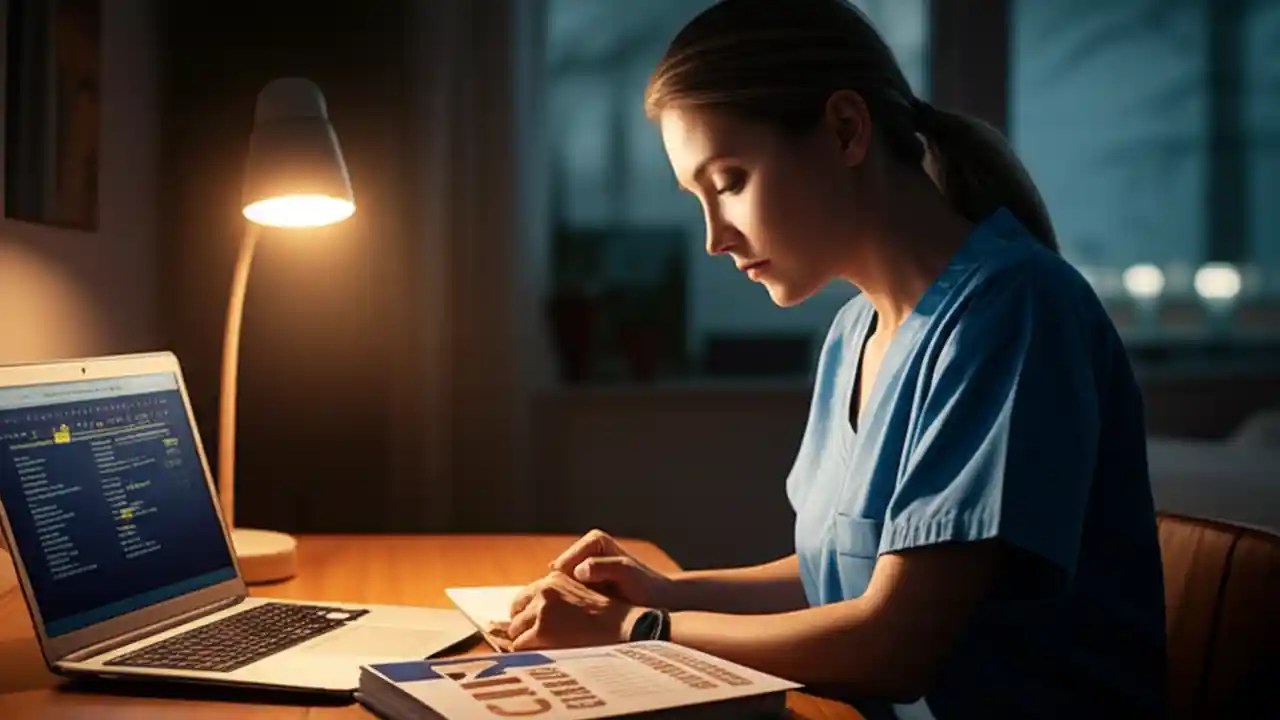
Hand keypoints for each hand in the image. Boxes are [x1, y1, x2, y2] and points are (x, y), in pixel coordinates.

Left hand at [491, 571, 642, 651]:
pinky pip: (519, 646)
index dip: (527, 614)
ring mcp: (542, 611)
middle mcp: (546, 590)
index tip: (532, 626)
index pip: (525, 596)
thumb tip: (539, 613)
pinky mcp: (542, 632)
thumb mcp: (586, 595)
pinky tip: (540, 658)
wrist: (628, 630)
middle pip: (516, 612)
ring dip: (525, 641)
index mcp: (556, 579)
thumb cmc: (612, 618)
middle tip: (533, 641)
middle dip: (522, 627)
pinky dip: (526, 654)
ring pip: (515, 630)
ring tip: (540, 651)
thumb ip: (562, 598)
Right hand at [510, 530, 672, 617]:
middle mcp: (584, 551)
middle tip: (556, 620)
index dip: (559, 588)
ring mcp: (581, 569)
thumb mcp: (627, 574)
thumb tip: (580, 570)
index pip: (562, 565)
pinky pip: (564, 598)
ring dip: (557, 607)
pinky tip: (570, 626)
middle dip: (554, 598)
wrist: (659, 601)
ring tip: (562, 625)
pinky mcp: (581, 586)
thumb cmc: (646, 587)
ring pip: (556, 589)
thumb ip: (604, 567)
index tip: (567, 609)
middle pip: (555, 577)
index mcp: (593, 541)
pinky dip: (564, 611)